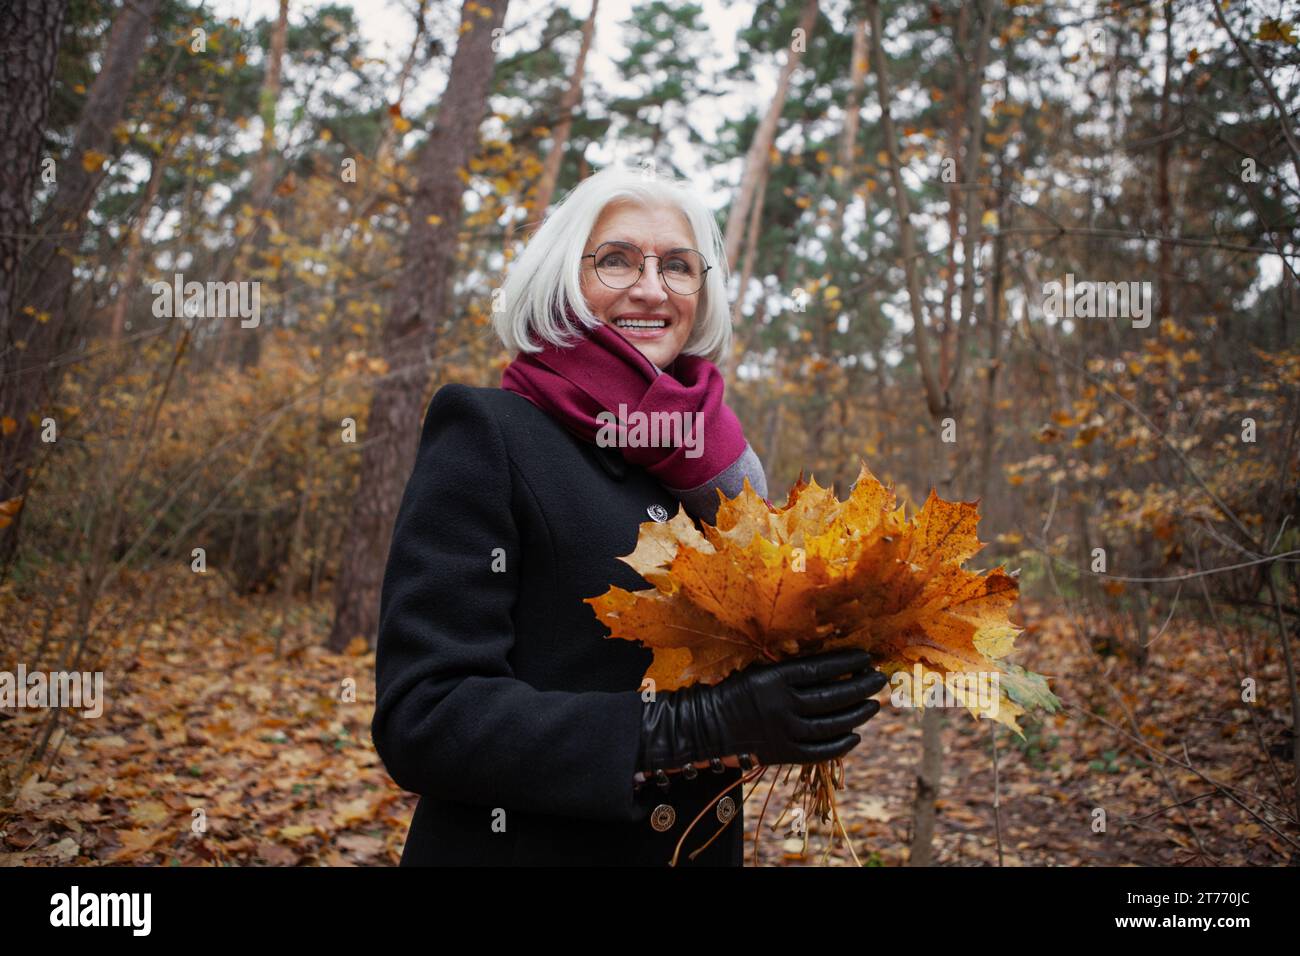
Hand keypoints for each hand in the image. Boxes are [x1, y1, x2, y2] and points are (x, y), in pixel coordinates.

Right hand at [637, 647, 887, 773]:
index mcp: (774, 678)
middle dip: (860, 686)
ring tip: (873, 704)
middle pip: (831, 696)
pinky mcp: (783, 754)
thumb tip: (833, 666)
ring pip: (830, 724)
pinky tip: (855, 735)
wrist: (707, 726)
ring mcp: (783, 732)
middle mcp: (781, 705)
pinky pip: (819, 751)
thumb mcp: (760, 670)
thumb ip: (791, 669)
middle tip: (879, 679)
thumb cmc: (736, 691)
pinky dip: (840, 744)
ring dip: (856, 714)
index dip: (847, 663)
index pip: (820, 669)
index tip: (866, 657)